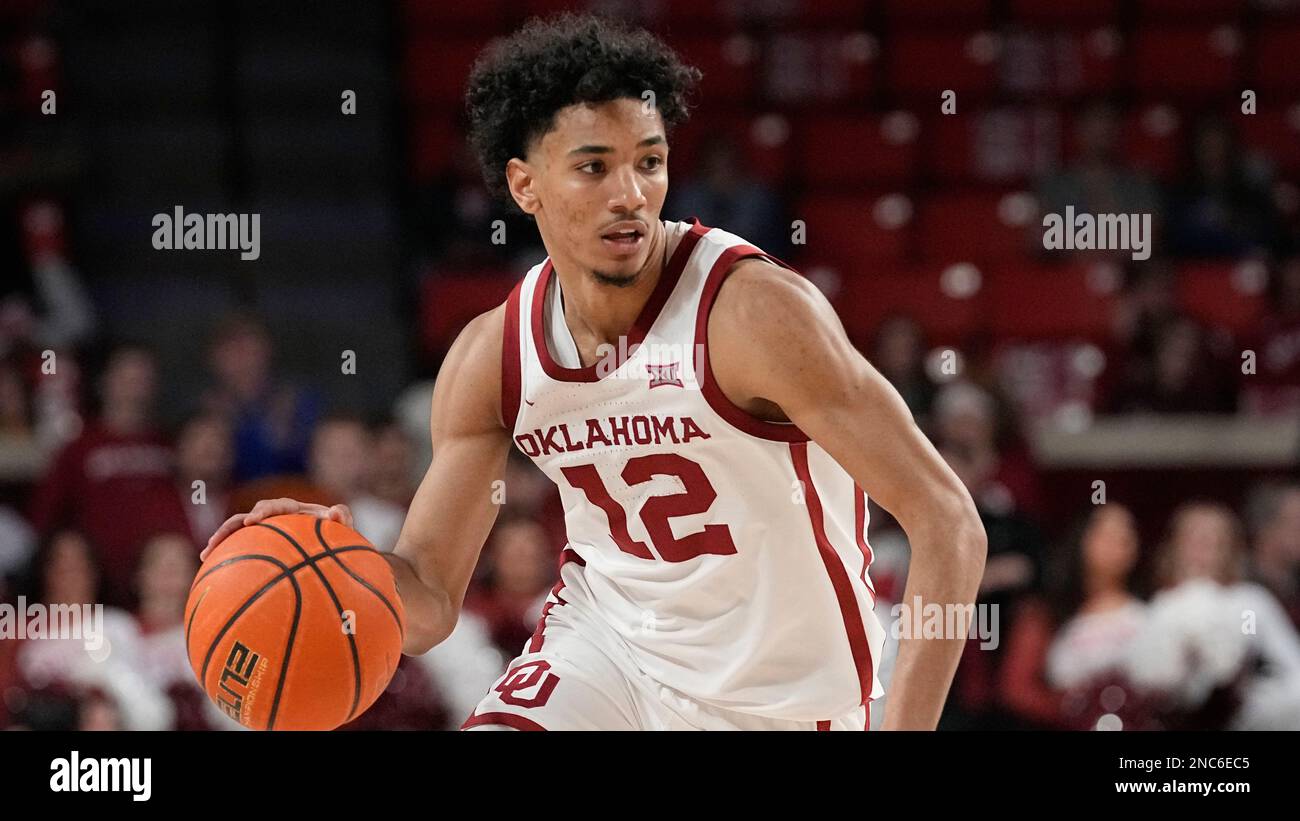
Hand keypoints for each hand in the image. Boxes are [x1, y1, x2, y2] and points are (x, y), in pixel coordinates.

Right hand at [201, 498, 353, 560]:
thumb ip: (343, 519)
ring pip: (237, 534)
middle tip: (216, 541)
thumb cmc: (338, 539)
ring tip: (205, 556)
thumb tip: (335, 512)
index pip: (275, 506)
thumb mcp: (344, 531)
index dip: (262, 511)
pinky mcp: (259, 547)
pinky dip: (228, 560)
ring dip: (221, 541)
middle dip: (230, 527)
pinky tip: (215, 579)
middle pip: (246, 518)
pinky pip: (241, 552)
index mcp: (293, 511)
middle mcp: (275, 519)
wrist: (334, 551)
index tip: (252, 522)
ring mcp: (265, 534)